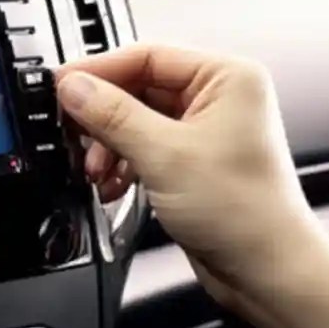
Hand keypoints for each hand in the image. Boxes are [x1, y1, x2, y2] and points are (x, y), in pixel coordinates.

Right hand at [56, 44, 327, 308]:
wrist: (266, 271)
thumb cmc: (244, 213)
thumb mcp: (165, 155)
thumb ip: (113, 116)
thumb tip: (74, 86)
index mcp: (227, 77)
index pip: (147, 55)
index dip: (100, 71)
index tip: (62, 86)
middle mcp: (219, 98)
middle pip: (138, 88)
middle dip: (103, 118)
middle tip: (73, 135)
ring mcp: (206, 131)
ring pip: (136, 121)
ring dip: (109, 146)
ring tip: (97, 172)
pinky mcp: (193, 163)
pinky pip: (145, 148)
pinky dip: (123, 164)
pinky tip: (112, 185)